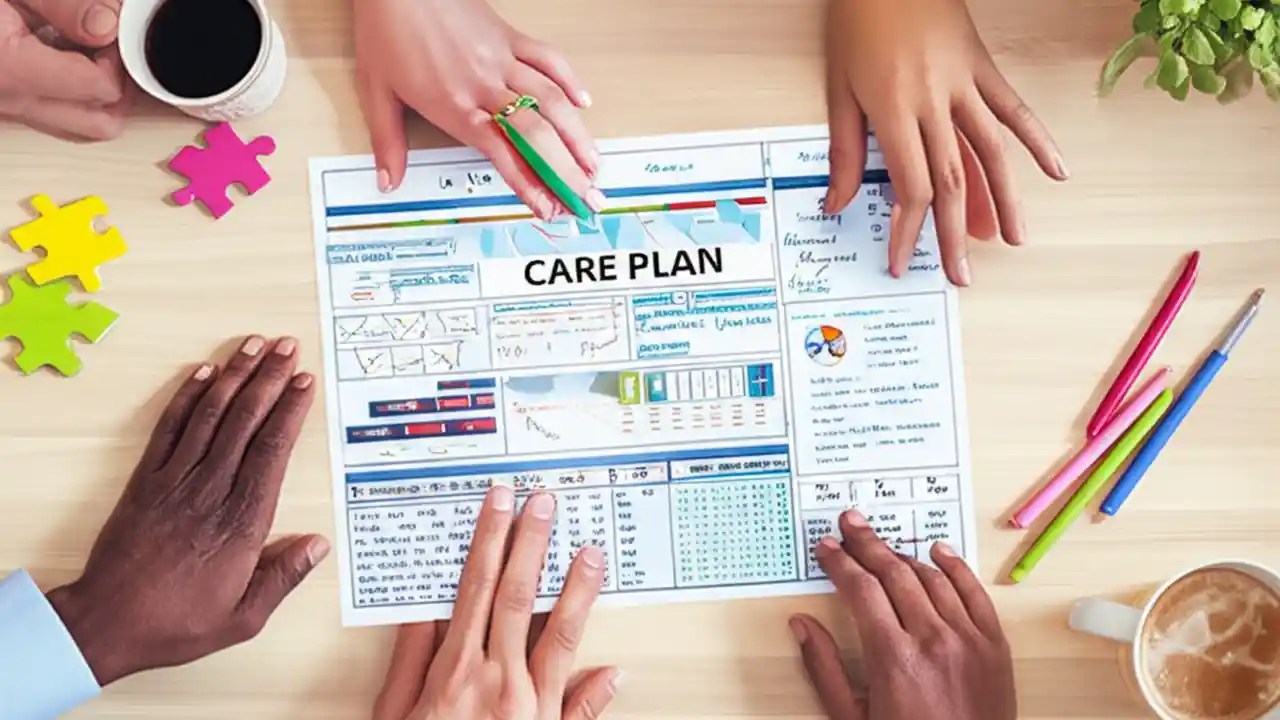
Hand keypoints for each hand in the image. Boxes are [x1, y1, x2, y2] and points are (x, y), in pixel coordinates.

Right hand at [0, 0, 130, 139]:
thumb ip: (62, 4)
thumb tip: (107, 26)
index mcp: (10, 70)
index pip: (100, 90)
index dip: (118, 57)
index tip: (108, 27)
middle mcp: (5, 102)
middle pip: (99, 125)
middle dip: (118, 87)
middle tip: (109, 45)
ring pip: (73, 127)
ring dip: (92, 94)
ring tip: (81, 46)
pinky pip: (42, 114)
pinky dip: (61, 91)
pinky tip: (49, 49)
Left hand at [46, 336, 329, 685]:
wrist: (108, 623)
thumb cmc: (178, 622)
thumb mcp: (243, 617)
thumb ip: (283, 577)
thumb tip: (319, 544)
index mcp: (241, 523)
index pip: (271, 451)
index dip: (289, 411)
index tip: (304, 382)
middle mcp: (210, 492)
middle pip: (245, 422)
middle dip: (269, 379)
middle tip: (288, 346)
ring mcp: (175, 482)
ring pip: (210, 416)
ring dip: (235, 377)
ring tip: (255, 345)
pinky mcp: (146, 481)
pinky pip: (169, 429)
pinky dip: (187, 397)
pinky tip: (205, 372)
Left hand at [353, 0, 600, 220]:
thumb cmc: (386, 28)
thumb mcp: (376, 90)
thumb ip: (388, 141)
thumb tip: (387, 180)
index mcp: (454, 105)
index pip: (504, 155)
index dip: (530, 185)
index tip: (548, 207)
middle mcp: (485, 85)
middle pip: (537, 135)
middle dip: (567, 171)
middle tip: (588, 197)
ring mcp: (502, 59)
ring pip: (551, 101)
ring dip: (577, 136)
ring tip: (594, 165)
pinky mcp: (510, 36)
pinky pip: (549, 59)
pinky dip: (570, 81)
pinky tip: (584, 103)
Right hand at [372, 487, 620, 719]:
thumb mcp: (392, 715)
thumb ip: (410, 659)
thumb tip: (425, 610)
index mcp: (454, 671)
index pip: (476, 589)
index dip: (490, 541)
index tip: (500, 505)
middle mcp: (495, 682)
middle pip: (518, 598)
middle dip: (532, 544)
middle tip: (546, 502)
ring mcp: (527, 709)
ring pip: (559, 637)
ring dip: (577, 591)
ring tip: (592, 555)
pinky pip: (575, 708)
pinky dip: (596, 688)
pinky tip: (615, 668)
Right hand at [791, 509, 1014, 718]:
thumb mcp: (851, 717)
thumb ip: (824, 667)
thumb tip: (801, 625)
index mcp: (894, 658)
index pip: (861, 589)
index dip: (840, 563)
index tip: (828, 548)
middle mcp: (933, 641)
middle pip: (894, 573)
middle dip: (867, 543)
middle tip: (851, 523)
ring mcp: (969, 640)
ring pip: (932, 578)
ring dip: (903, 556)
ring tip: (882, 544)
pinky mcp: (994, 646)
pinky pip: (974, 593)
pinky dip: (956, 567)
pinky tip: (938, 551)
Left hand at [824, 0, 1067, 286]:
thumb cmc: (858, 21)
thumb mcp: (839, 88)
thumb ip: (844, 150)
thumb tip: (836, 204)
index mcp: (894, 109)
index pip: (911, 186)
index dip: (908, 229)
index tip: (903, 260)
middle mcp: (935, 101)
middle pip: (954, 180)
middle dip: (956, 233)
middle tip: (963, 275)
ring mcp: (966, 83)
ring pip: (991, 151)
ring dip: (1005, 200)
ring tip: (1014, 240)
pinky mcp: (984, 66)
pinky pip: (1014, 108)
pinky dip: (1038, 139)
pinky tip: (1057, 171)